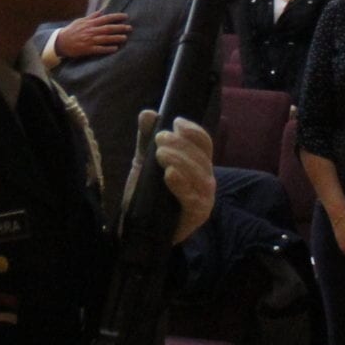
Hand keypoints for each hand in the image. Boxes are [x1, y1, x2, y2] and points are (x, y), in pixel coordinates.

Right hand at [53, 12, 129, 60]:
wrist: (61, 41)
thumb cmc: (72, 30)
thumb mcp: (81, 20)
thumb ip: (92, 16)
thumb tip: (102, 10)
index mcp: (90, 23)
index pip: (106, 18)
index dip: (116, 17)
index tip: (126, 16)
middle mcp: (91, 30)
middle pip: (108, 28)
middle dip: (120, 27)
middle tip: (130, 28)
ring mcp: (89, 40)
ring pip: (105, 38)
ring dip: (116, 38)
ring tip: (125, 38)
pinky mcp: (87, 49)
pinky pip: (99, 49)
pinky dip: (107, 49)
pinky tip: (115, 49)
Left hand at [149, 114, 214, 242]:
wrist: (138, 230)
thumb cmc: (147, 195)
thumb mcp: (144, 163)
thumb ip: (145, 139)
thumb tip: (148, 113)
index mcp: (197, 165)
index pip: (204, 143)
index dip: (193, 131)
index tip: (175, 122)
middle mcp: (206, 180)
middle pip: (201, 156)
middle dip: (180, 144)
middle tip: (159, 140)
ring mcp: (204, 199)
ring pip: (199, 175)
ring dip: (180, 160)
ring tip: (160, 154)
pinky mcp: (197, 216)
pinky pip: (194, 199)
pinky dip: (182, 185)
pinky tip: (169, 175)